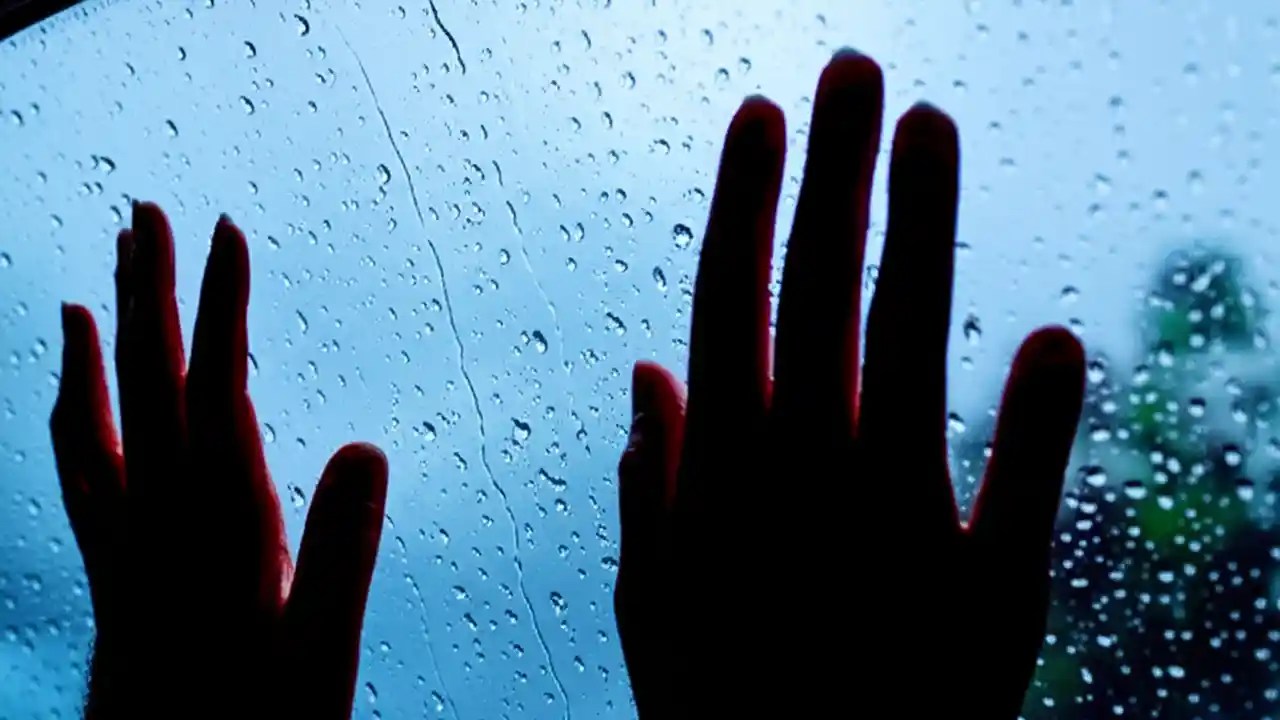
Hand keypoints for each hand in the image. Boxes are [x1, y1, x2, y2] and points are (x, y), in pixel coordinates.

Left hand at [51, 202, 387, 718]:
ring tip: (99, 282)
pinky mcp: (115, 569)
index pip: (215, 393)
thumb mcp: (318, 658)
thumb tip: (364, 447)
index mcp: (215, 533)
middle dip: (148, 293)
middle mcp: (158, 525)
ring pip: (103, 420)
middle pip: (145, 387)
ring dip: (105, 343)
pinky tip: (79, 393)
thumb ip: (342, 555)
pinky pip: (82, 473)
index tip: (226, 233)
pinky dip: (76, 415)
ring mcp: (126, 545)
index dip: (220, 308)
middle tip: (145, 212)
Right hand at [614, 51, 1085, 717]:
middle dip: (836, 171)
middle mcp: (807, 480)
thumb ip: (648, 489)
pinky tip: (1052, 332)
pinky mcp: (984, 593)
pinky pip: (1017, 488)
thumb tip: (645, 372)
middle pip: (822, 291)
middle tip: (853, 67)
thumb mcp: (652, 613)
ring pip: (909, 344)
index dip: (747, 205)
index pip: (732, 306)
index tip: (762, 115)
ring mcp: (896, 529)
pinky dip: (1038, 414)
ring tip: (932, 125)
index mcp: (721, 480)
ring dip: (924, 227)